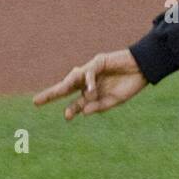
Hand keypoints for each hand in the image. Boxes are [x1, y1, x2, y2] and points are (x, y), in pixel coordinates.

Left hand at [33, 49, 147, 119]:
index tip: (66, 117)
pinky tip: (91, 90)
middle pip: (66, 88)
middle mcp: (88, 83)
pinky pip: (89, 72)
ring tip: (59, 91)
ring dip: (65, 85)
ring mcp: (91, 71)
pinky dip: (89, 81)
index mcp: (92, 94)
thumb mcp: (114, 100)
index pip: (75, 103)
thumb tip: (82, 112)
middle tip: (36, 102)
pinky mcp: (98, 61)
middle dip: (51, 94)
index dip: (71, 110)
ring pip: (73, 78)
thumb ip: (99, 106)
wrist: (143, 69)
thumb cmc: (129, 85)